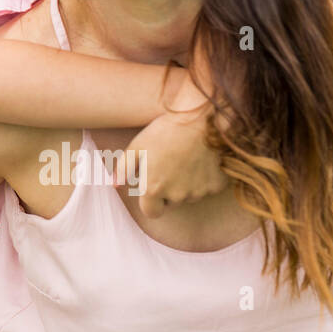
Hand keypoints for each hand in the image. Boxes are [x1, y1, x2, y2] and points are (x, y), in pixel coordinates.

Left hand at [122, 68, 227, 217]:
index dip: (150, 201)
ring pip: (189, 195)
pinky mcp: (216, 186)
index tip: (152, 187)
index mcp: (154, 189)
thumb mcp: (137, 146)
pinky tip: (200, 159)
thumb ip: (124, 168)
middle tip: (169, 165)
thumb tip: (116, 184)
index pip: (151, 212)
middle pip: (171, 203)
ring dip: (186, 184)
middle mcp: (177, 196)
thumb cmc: (165, 131)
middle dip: (168, 190)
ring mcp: (199, 192)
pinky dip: (204, 178)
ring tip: (185, 158)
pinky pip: (207, 187)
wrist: (200, 119)